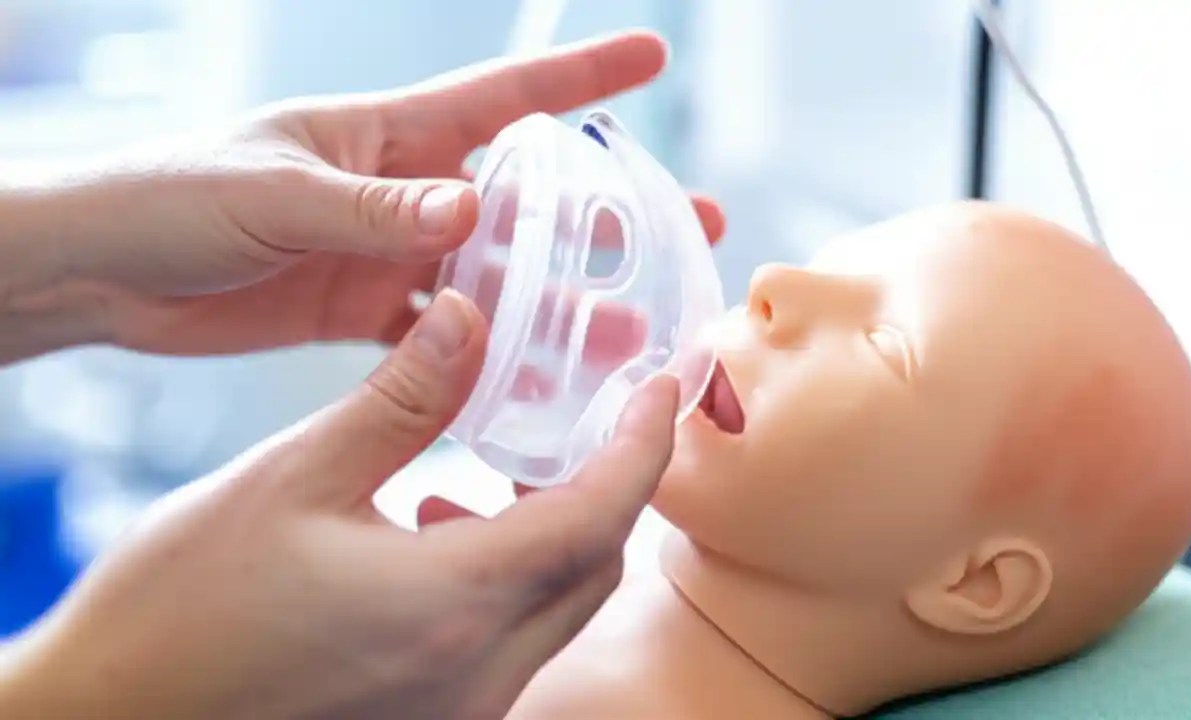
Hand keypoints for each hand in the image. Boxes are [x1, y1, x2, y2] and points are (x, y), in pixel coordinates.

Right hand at [0, 290, 679, 718]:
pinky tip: (432, 530)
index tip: (665, 383)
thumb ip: (400, 401)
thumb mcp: (291, 480)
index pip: (599, 514)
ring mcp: (458, 711)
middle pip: (594, 566)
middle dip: (605, 484)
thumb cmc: (179, 609)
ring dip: (550, 532)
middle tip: (585, 415)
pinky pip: (506, 642)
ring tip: (496, 468)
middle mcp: (477, 673)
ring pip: (554, 608)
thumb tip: (467, 318)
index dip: (646, 442)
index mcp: (455, 606)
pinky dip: (503, 577)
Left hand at [15, 30, 721, 357]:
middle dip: (609, 214)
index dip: (582, 79)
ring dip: (564, 302)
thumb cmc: (175, 195)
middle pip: (530, 201)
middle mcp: (406, 193)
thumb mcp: (277, 191)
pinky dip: (489, 360)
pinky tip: (537, 383)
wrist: (108, 270)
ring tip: (632, 327)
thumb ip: (374, 208)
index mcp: (389, 136)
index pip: (505, 98)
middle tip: (685, 229)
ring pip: (501, 280)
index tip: (651, 57)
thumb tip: (469, 214)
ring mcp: (393, 256)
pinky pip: (447, 340)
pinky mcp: (367, 315)